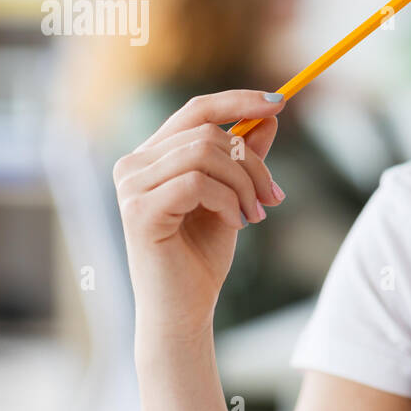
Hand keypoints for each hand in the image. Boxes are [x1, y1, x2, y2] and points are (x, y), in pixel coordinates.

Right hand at [114, 90, 286, 339]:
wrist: (184, 309)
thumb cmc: (202, 256)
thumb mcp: (233, 197)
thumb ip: (245, 157)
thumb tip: (269, 116)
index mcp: (153, 156)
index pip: (196, 110)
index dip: (238, 101)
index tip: (279, 103)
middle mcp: (134, 164)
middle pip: (208, 132)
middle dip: (253, 162)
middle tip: (273, 198)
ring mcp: (130, 186)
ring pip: (204, 153)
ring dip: (243, 184)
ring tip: (253, 215)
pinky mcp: (138, 210)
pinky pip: (197, 182)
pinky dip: (227, 200)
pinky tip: (234, 224)